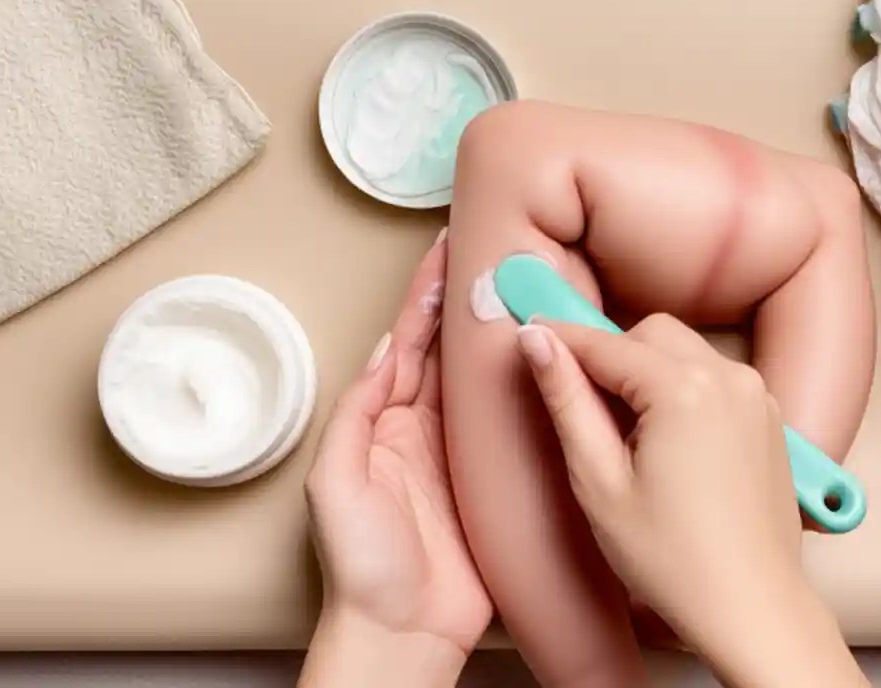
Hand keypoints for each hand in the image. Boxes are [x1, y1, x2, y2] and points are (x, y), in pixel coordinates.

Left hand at [304, 234, 490, 661]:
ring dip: (499, 332)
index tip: (448, 247)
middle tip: (498, 247)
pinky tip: (545, 359)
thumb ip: (357, 413)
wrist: (402, 633)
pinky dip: (528, 387)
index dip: (426, 295)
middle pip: (450, 349)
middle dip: (468, 298)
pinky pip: (514, 423)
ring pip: (484, 379)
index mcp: (384, 422)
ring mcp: (466, 453)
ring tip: (525, 285)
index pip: (408, 343)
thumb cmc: (361, 566)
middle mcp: (426, 428)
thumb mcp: (334, 482)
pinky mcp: (498, 479)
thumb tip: (385, 350)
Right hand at [515, 314, 866, 686]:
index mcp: (685, 389)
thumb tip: (535, 341)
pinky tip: (665, 440)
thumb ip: (567, 401)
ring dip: (647, 370)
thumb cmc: (670, 558)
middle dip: (610, 354)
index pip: (605, 344)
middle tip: (579, 401)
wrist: (752, 607)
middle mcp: (729, 378)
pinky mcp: (770, 417)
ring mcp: (757, 396)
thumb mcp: (599, 481)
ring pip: (685, 351)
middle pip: (650, 334)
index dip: (561, 339)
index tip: (528, 335)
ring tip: (624, 432)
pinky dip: (683, 388)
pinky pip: (715, 379)